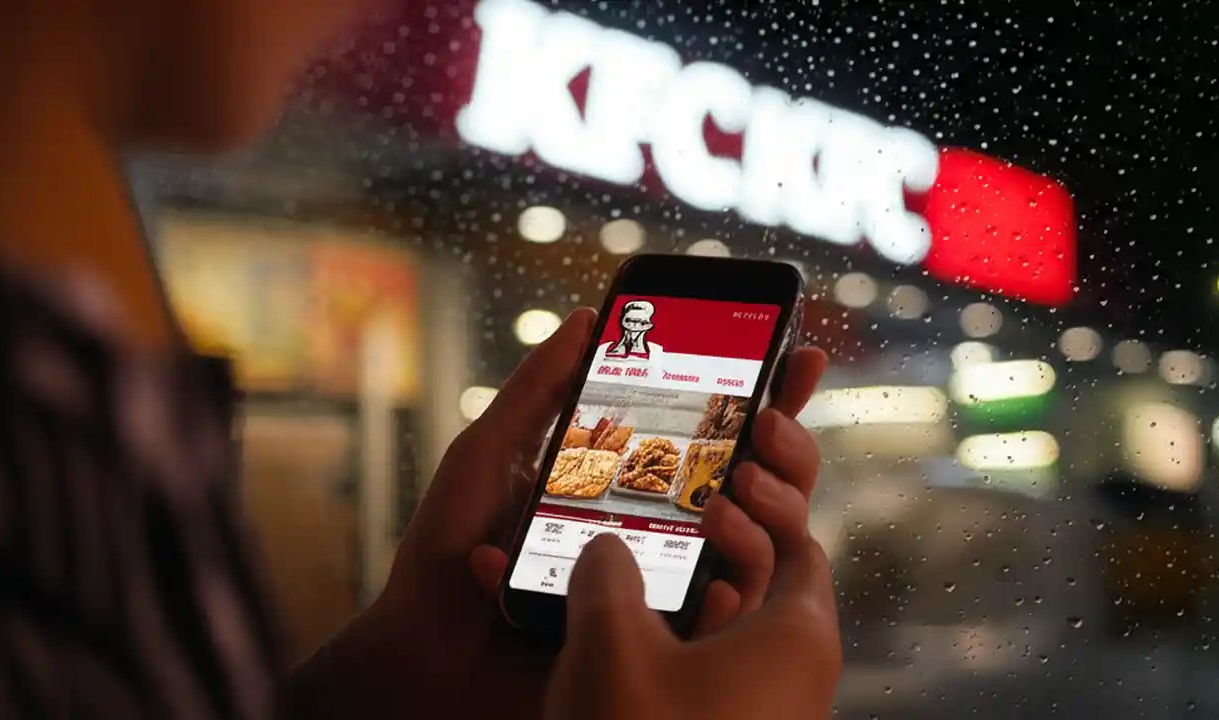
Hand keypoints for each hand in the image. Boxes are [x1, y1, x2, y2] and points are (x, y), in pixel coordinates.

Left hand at [284, 310, 829, 718]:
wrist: (421, 646)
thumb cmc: (446, 547)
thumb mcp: (490, 453)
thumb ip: (540, 391)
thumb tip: (584, 318)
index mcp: (625, 484)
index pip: (710, 437)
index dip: (762, 397)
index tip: (797, 353)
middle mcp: (656, 533)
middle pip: (751, 491)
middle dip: (782, 452)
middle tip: (769, 425)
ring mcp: (658, 589)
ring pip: (749, 558)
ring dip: (763, 521)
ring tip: (731, 495)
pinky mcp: (648, 644)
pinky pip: (708, 632)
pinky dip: (722, 608)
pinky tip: (718, 589)